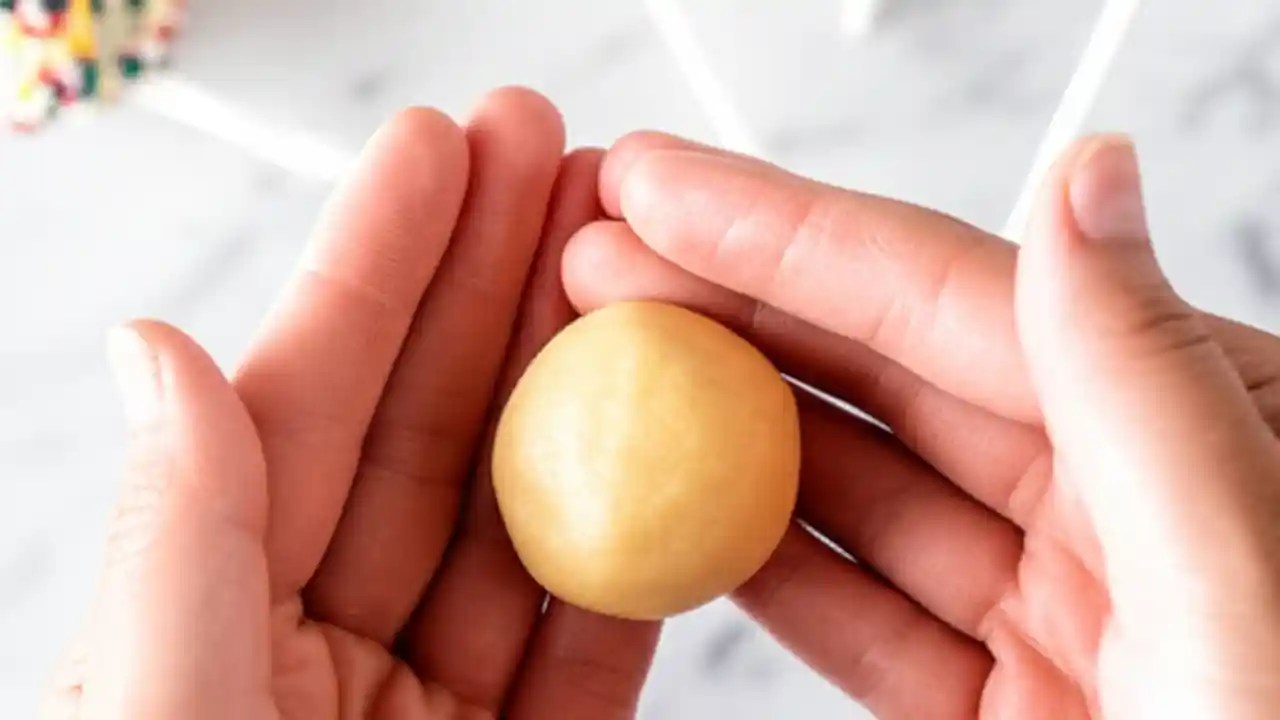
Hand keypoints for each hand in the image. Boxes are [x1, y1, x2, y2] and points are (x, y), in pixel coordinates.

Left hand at [43, 88, 658, 719]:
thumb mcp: (155, 701)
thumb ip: (180, 536)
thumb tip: (162, 353)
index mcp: (215, 618)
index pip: (308, 409)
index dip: (376, 268)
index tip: (437, 149)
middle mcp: (324, 651)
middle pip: (430, 440)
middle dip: (496, 289)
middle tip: (556, 167)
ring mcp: (430, 709)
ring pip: (524, 526)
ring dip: (589, 396)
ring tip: (636, 274)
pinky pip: (590, 656)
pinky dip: (642, 562)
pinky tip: (674, 454)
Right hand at [563, 133, 1279, 717]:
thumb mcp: (1244, 587)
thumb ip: (1145, 385)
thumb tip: (1088, 174)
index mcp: (1195, 441)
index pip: (950, 299)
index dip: (782, 229)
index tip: (647, 183)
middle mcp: (1121, 507)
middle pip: (882, 373)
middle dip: (726, 303)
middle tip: (594, 255)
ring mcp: (1058, 612)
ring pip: (856, 488)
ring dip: (724, 425)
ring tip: (609, 364)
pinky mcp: (1007, 708)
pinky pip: (861, 614)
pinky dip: (762, 563)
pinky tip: (682, 514)